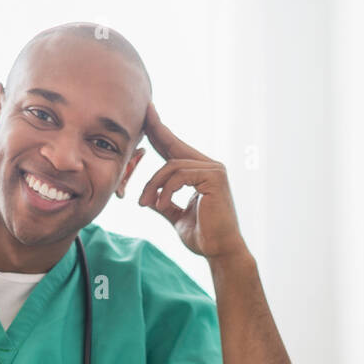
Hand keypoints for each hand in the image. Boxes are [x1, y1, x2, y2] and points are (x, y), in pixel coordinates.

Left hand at [138, 102, 247, 261]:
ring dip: (153, 184)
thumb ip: (164, 203)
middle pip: (174, 146)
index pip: (176, 150)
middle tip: (143, 112)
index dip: (160, 134)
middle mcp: (210, 167)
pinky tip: (161, 204)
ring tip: (144, 203)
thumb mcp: (177, 216)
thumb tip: (148, 199)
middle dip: (156, 130)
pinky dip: (165, 190)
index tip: (147, 117)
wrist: (220, 251)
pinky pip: (179, 175)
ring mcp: (214, 170)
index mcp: (202, 174)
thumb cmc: (204, 237)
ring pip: (171, 165)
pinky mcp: (214, 177)